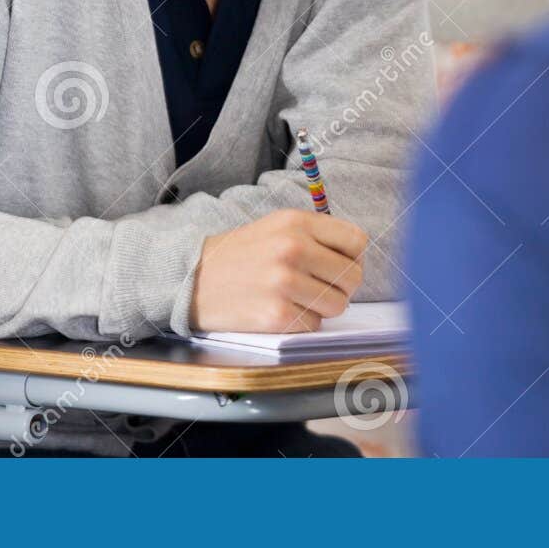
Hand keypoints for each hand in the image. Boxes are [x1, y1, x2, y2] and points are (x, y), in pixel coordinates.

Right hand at [190, 208, 366, 332]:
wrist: (192, 279)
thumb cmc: (240, 255)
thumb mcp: (275, 227)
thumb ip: (315, 235)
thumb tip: (356, 257)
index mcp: (296, 222)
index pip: (356, 241)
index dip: (352, 256)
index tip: (337, 264)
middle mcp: (293, 249)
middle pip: (353, 277)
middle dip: (341, 287)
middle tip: (317, 287)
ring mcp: (285, 283)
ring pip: (338, 305)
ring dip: (322, 307)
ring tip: (295, 298)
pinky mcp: (277, 315)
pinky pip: (314, 325)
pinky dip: (302, 323)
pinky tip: (279, 310)